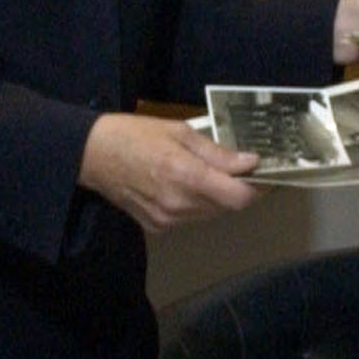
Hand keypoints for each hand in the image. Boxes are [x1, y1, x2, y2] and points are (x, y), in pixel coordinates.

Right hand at [79, 113, 258, 233]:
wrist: (91, 155)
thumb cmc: (134, 135)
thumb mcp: (179, 132)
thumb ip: (216, 152)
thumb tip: (249, 162)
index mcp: (186, 176)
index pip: (238, 197)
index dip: (258, 188)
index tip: (267, 175)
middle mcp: (179, 204)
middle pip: (228, 207)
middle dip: (240, 189)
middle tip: (243, 170)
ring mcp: (168, 219)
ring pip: (211, 214)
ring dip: (219, 197)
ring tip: (210, 174)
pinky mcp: (157, 227)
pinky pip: (190, 219)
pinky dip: (197, 204)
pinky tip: (186, 186)